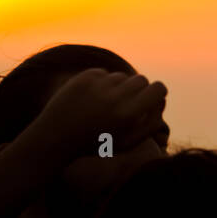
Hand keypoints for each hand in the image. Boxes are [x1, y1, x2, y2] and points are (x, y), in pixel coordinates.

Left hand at [29, 69, 167, 162]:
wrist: (55, 140)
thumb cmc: (96, 144)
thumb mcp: (127, 142)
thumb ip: (150, 123)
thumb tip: (161, 101)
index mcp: (128, 115)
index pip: (158, 89)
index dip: (158, 93)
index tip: (153, 99)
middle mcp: (114, 98)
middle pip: (141, 80)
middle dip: (138, 90)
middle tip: (128, 102)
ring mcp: (97, 86)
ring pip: (121, 77)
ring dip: (118, 88)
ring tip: (105, 105)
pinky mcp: (83, 78)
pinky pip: (103, 73)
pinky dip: (100, 84)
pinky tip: (91, 99)